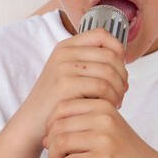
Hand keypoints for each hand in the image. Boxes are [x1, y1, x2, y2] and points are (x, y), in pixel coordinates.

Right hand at [16, 28, 128, 145]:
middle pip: (110, 55)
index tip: (120, 67)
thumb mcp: (72, 75)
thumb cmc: (58, 101)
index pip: (101, 34)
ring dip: (119, 89)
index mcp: (66, 46)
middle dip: (122, 75)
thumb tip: (124, 64)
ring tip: (116, 102)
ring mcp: (63, 68)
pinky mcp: (65, 85)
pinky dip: (111, 98)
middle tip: (121, 92)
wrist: (33, 123)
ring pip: (109, 72)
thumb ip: (94, 64)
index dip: (118, 48)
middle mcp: (64, 53)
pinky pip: (102, 87)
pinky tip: (108, 107)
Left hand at [43, 98, 157, 157]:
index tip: (55, 137)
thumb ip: (79, 124)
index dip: (50, 123)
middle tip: (56, 153)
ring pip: (60, 143)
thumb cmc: (122, 150)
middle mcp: (105, 119)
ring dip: (53, 157)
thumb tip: (44, 136)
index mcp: (104, 106)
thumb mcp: (107, 126)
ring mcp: (105, 139)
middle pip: (58, 126)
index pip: (62, 107)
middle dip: (49, 142)